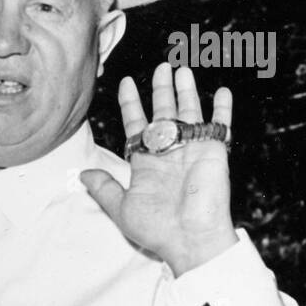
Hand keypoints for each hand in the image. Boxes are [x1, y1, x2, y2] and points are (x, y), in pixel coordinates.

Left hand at [80, 63, 237, 275]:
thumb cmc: (156, 229)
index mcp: (146, 160)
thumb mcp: (121, 208)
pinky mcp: (214, 151)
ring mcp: (192, 149)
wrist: (189, 239)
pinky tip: (223, 92)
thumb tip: (82, 175)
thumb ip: (104, 188)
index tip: (126, 82)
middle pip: (163, 111)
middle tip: (161, 66)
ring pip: (189, 112)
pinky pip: (220, 126)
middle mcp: (169, 151)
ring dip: (186, 91)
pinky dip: (222, 109)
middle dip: (160, 89)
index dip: (131, 103)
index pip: (136, 123)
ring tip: (182, 69)